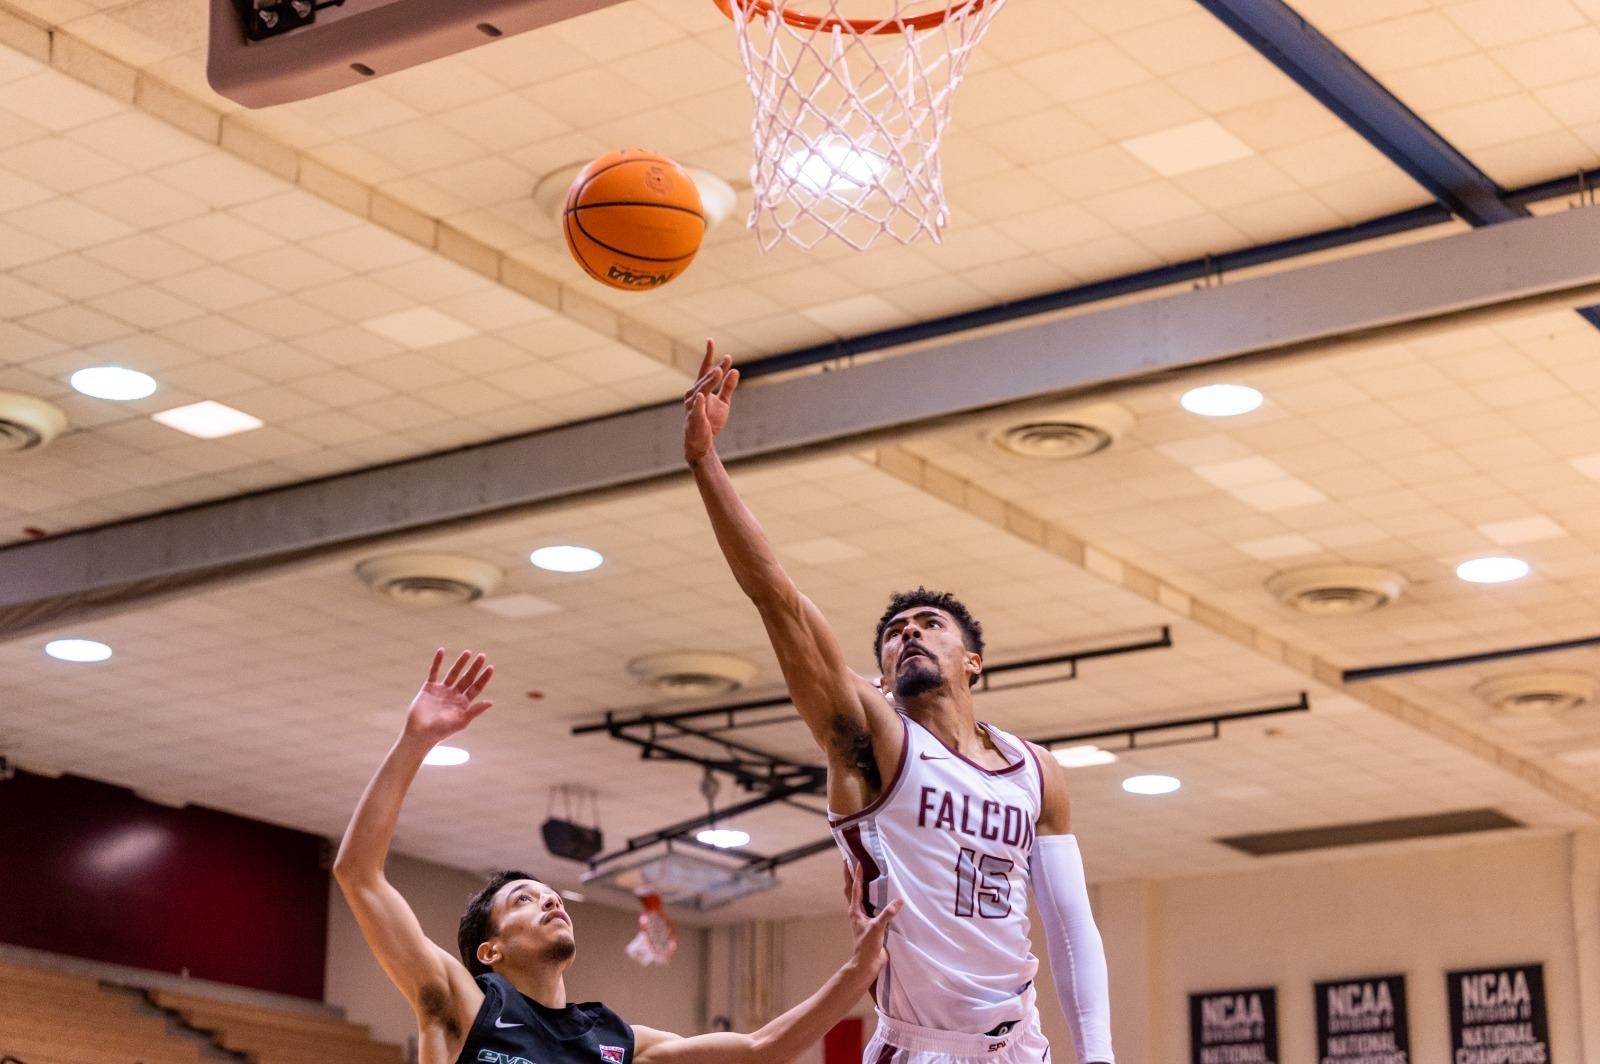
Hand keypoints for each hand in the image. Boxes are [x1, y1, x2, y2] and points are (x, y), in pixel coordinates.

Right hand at [403, 649, 493, 745]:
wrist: (420, 733)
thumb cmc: (441, 731)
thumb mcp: (461, 721)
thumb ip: (475, 711)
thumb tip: (491, 702)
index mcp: (463, 703)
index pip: (476, 687)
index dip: (483, 678)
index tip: (490, 667)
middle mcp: (454, 695)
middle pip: (467, 678)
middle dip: (474, 667)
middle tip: (482, 656)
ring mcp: (442, 690)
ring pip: (453, 673)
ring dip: (460, 663)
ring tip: (467, 652)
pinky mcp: (429, 688)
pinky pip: (434, 672)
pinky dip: (437, 662)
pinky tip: (441, 651)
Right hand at [683, 339, 739, 464]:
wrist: (702, 443)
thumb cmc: (710, 422)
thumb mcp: (723, 403)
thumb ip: (728, 387)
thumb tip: (735, 370)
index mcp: (701, 389)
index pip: (705, 369)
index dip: (709, 355)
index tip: (711, 340)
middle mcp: (694, 395)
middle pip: (705, 378)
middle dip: (714, 369)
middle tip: (726, 360)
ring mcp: (693, 406)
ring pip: (701, 390)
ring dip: (709, 381)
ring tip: (719, 371)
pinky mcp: (694, 419)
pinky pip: (696, 409)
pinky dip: (699, 403)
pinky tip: (702, 396)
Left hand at [843, 862, 900, 977]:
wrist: (867, 963)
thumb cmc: (867, 946)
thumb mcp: (877, 928)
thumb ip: (887, 914)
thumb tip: (899, 900)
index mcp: (855, 911)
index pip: (855, 888)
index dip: (856, 875)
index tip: (857, 861)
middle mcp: (857, 912)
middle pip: (851, 889)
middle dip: (850, 876)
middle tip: (849, 862)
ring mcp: (863, 918)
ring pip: (859, 897)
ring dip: (859, 885)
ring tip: (862, 874)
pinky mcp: (871, 923)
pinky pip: (870, 905)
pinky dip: (871, 897)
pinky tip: (878, 895)